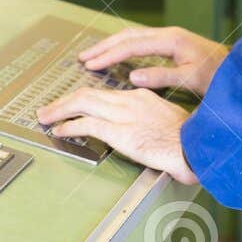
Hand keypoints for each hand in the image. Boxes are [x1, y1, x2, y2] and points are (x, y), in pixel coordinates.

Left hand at [36, 88, 197, 183]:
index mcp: (141, 96)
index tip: (72, 105)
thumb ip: (146, 121)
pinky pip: (87, 124)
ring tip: (45, 117)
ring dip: (60, 110)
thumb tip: (134, 131)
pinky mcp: (120, 131)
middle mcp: (129, 100)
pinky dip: (70, 126)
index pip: (104, 93)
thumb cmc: (188, 140)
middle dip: (64, 101)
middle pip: (88, 94)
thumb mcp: (165, 121)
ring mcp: (124, 115)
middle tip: (48, 109)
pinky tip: (60, 130)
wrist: (196, 147)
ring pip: (82, 103)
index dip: (83, 99)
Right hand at [78, 26, 228, 96]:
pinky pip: (140, 41)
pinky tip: (116, 55)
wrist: (237, 68)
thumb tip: (132, 76)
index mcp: (171, 40)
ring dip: (111, 45)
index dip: (109, 55)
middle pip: (127, 35)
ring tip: (93, 55)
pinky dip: (123, 47)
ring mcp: (169, 37)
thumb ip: (161, 77)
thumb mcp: (190, 79)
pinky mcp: (171, 43)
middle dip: (104, 46)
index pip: (131, 45)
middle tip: (83, 57)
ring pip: (132, 36)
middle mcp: (168, 34)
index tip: (90, 64)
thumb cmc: (217, 75)